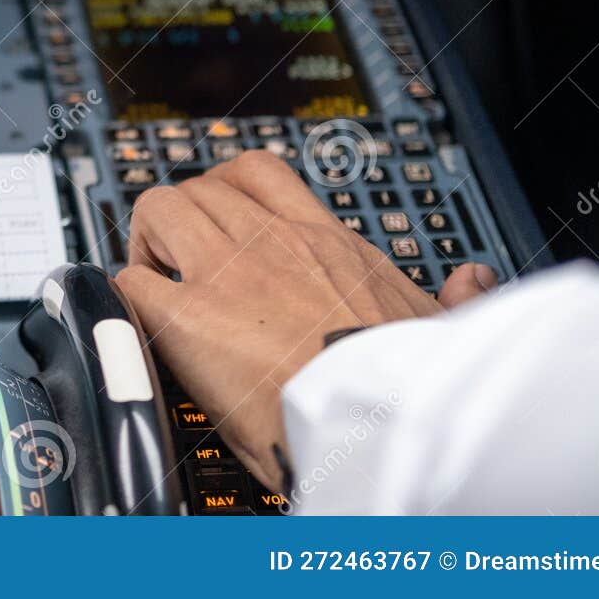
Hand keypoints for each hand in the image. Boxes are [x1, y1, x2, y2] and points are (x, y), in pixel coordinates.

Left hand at [116, 150, 496, 489]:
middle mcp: (272, 244)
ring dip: (147, 239)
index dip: (227, 190)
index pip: (261, 176)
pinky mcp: (189, 319)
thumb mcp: (440, 328)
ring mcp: (226, 275)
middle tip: (175, 251)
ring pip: (159, 209)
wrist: (386, 423)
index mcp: (327, 244)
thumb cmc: (410, 384)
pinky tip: (139, 318)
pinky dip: (127, 294)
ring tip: (153, 275)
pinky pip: (132, 281)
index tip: (220, 217)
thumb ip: (451, 299)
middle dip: (179, 212)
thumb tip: (472, 282)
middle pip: (201, 186)